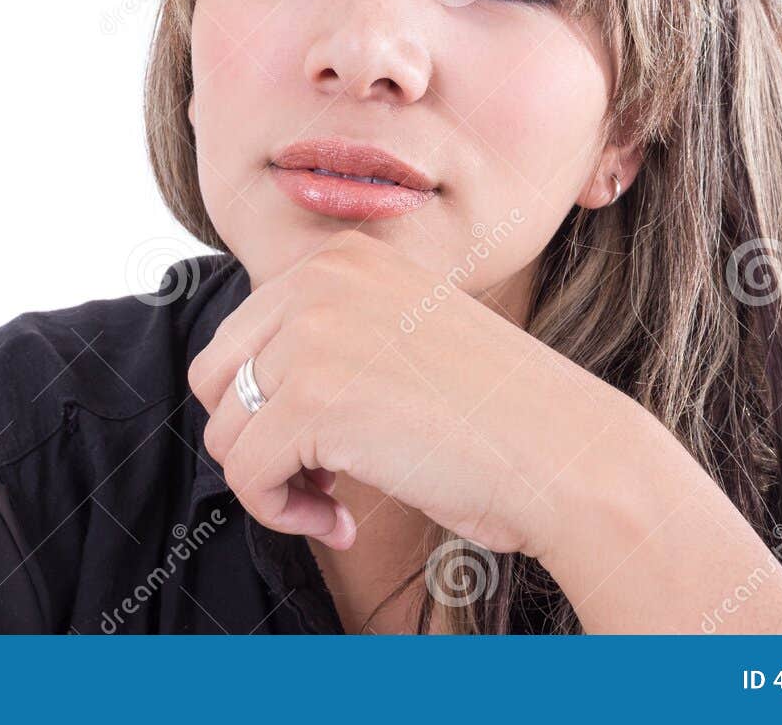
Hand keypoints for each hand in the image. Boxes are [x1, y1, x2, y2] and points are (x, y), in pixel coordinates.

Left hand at [187, 229, 605, 557]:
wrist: (565, 454)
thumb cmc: (495, 416)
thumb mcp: (400, 336)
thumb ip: (327, 338)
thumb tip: (241, 391)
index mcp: (342, 257)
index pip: (244, 334)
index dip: (269, 404)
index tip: (325, 443)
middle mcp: (320, 278)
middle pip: (216, 376)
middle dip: (256, 438)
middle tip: (321, 477)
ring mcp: (312, 334)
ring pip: (225, 431)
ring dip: (272, 484)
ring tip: (334, 502)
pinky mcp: (311, 400)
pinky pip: (246, 474)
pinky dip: (280, 514)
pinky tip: (341, 524)